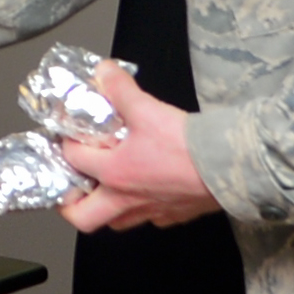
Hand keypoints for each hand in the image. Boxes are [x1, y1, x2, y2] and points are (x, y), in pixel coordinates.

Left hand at [55, 65, 222, 233]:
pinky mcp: (174, 216)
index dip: (66, 146)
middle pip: (83, 217)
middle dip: (70, 206)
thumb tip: (104, 71)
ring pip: (116, 222)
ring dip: (106, 209)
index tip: (67, 138)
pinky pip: (149, 218)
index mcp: (113, 173)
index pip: (73, 161)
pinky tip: (147, 190)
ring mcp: (150, 212)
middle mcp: (125, 199)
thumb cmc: (184, 144)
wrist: (227, 167)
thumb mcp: (148, 109)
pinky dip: (142, 208)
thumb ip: (122, 90)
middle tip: (72, 188)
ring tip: (107, 189)